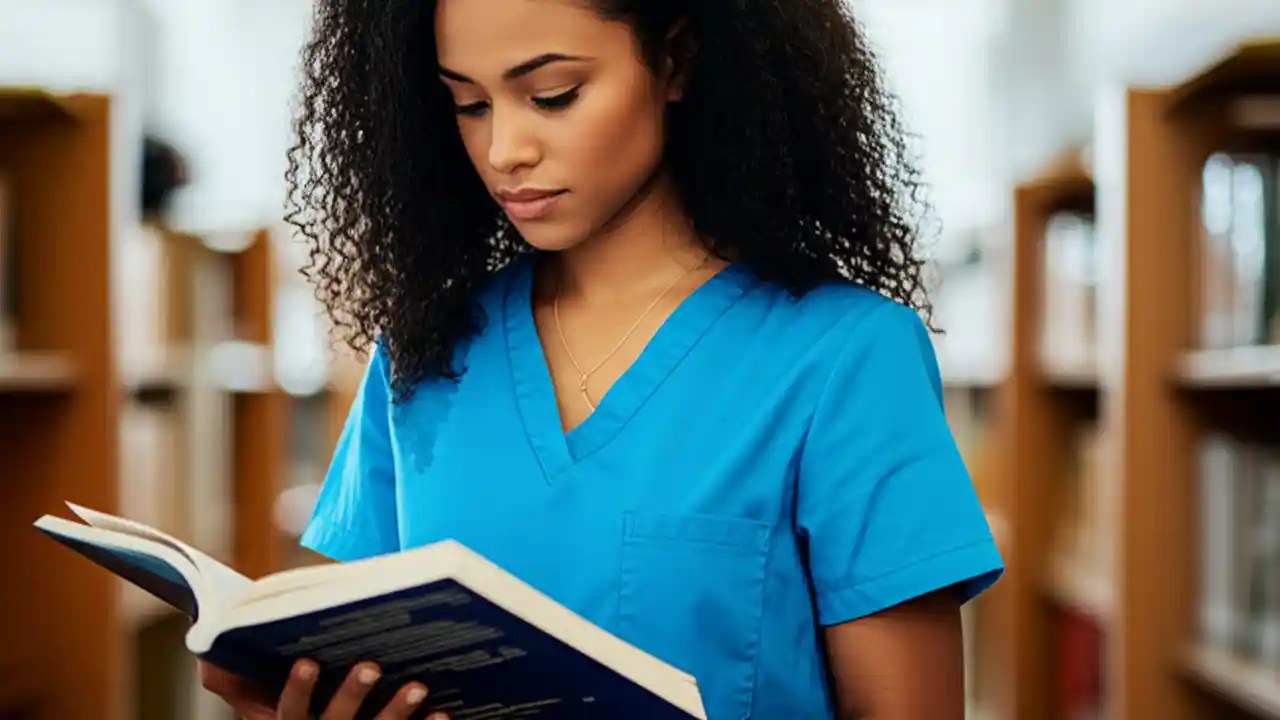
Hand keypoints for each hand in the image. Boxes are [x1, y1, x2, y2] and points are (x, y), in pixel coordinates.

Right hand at [199, 658, 447, 719]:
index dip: (298, 691)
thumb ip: (240, 687)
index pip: (289, 714)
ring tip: (417, 686)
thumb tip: (208, 661)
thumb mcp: (261, 713)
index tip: (308, 662)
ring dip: (396, 712)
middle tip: (369, 665)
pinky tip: (441, 715)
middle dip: (351, 696)